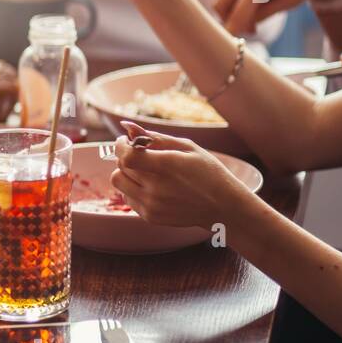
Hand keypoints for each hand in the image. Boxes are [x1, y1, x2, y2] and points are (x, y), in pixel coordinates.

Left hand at [109, 122, 252, 228]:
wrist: (223, 206)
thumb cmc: (207, 172)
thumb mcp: (187, 147)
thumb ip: (155, 137)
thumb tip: (127, 126)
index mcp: (167, 166)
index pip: (126, 155)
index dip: (121, 146)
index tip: (125, 141)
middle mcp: (156, 188)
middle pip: (120, 167)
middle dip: (126, 156)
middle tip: (141, 155)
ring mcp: (152, 205)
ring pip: (118, 182)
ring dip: (126, 173)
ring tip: (144, 171)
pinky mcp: (150, 216)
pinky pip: (127, 197)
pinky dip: (132, 189)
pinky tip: (151, 186)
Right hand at [213, 0, 341, 35]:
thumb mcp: (288, 2)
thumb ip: (262, 15)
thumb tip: (240, 27)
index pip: (237, 11)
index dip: (233, 29)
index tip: (230, 43)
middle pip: (221, 4)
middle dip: (229, 20)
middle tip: (251, 30)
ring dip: (231, 11)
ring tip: (255, 19)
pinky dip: (236, 1)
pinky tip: (254, 5)